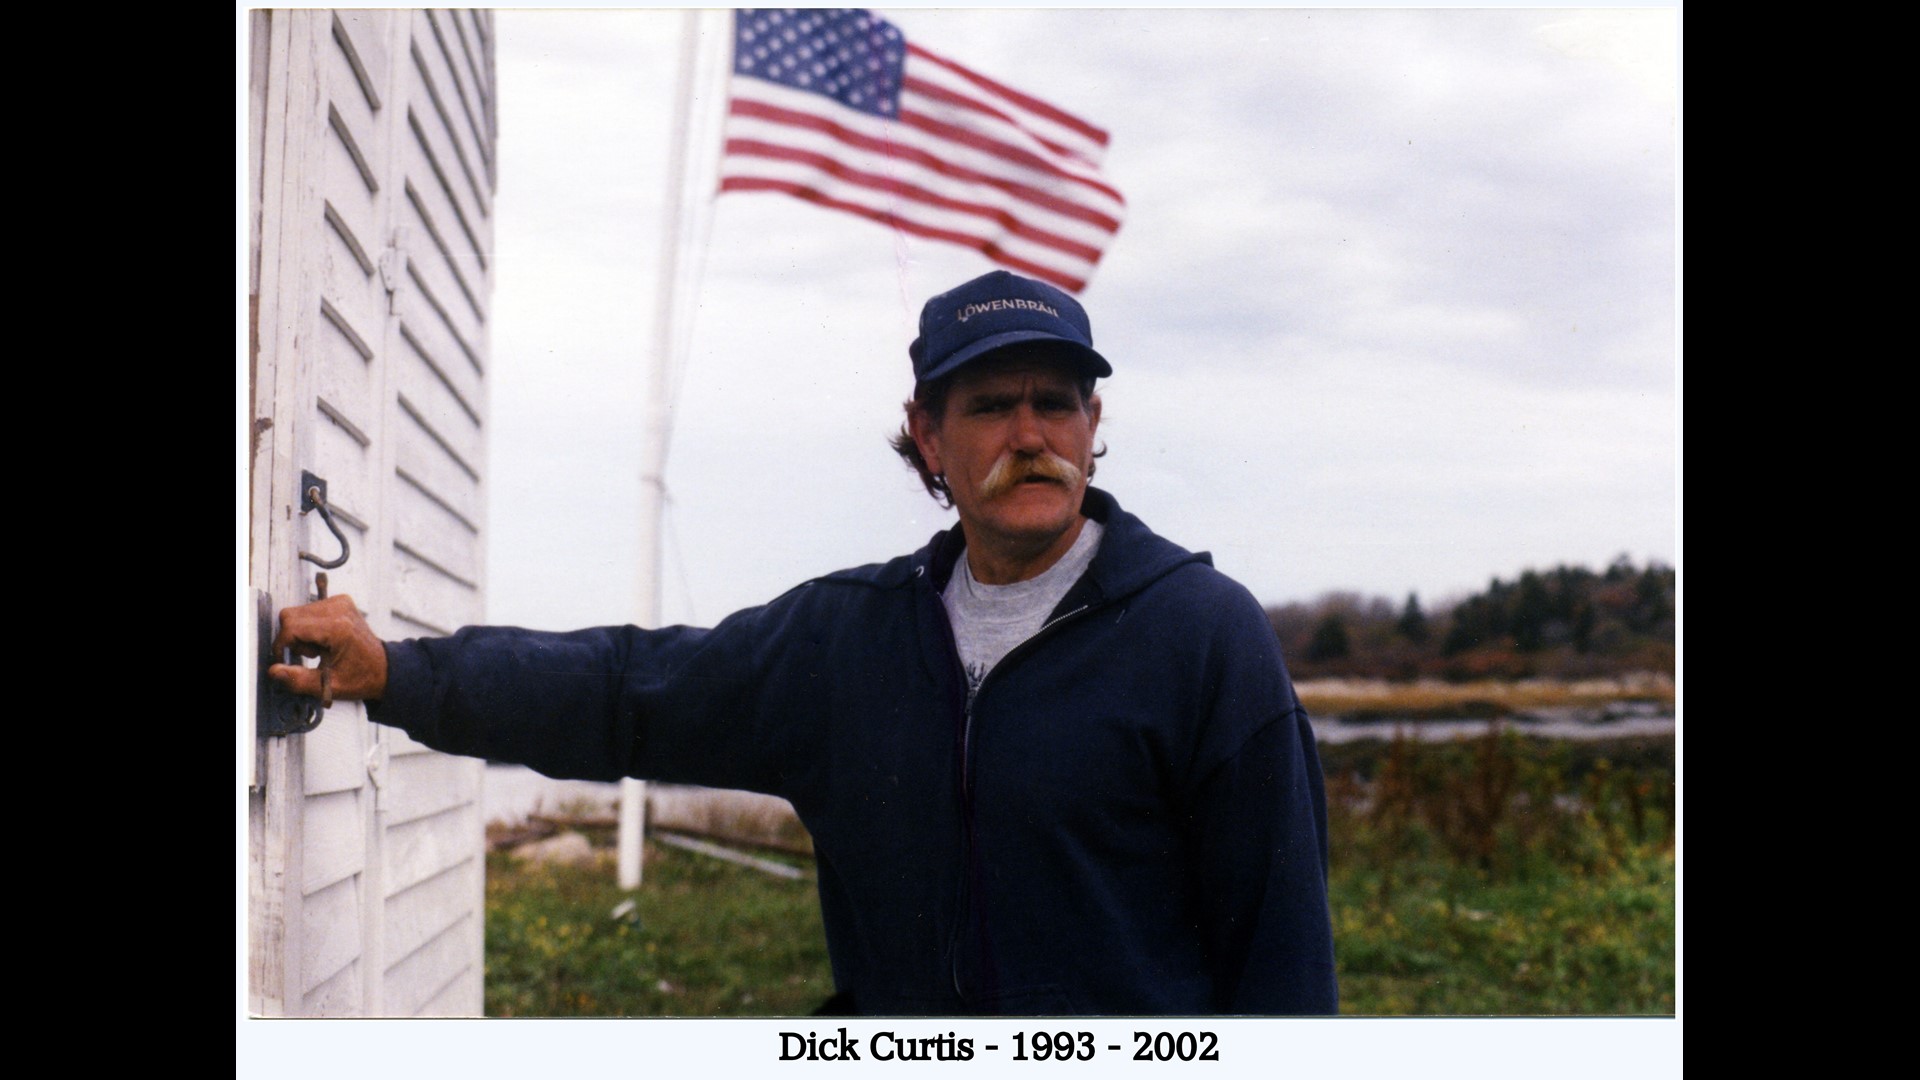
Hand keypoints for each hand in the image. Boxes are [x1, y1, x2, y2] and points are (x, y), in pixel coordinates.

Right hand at [269, 594, 387, 700]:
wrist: (383, 668)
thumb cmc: (359, 678)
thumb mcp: (328, 686)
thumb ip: (298, 680)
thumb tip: (273, 671)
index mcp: (338, 628)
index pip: (292, 627)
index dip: (281, 646)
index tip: (284, 662)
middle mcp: (339, 609)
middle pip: (290, 616)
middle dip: (291, 639)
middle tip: (311, 655)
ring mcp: (340, 602)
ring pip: (296, 612)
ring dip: (299, 633)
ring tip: (320, 650)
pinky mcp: (340, 601)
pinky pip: (308, 609)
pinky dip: (308, 626)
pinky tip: (324, 640)